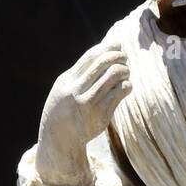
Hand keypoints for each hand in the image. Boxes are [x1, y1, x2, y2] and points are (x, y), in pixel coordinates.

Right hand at [34, 42, 130, 185]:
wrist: (59, 139)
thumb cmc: (65, 108)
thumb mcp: (65, 88)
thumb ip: (82, 72)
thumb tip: (105, 50)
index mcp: (67, 81)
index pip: (91, 56)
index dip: (108, 48)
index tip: (118, 45)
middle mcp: (76, 90)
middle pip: (104, 63)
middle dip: (119, 57)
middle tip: (125, 60)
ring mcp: (89, 103)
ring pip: (114, 75)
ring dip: (124, 71)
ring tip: (126, 73)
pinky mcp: (101, 115)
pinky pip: (119, 93)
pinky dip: (127, 85)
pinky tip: (126, 87)